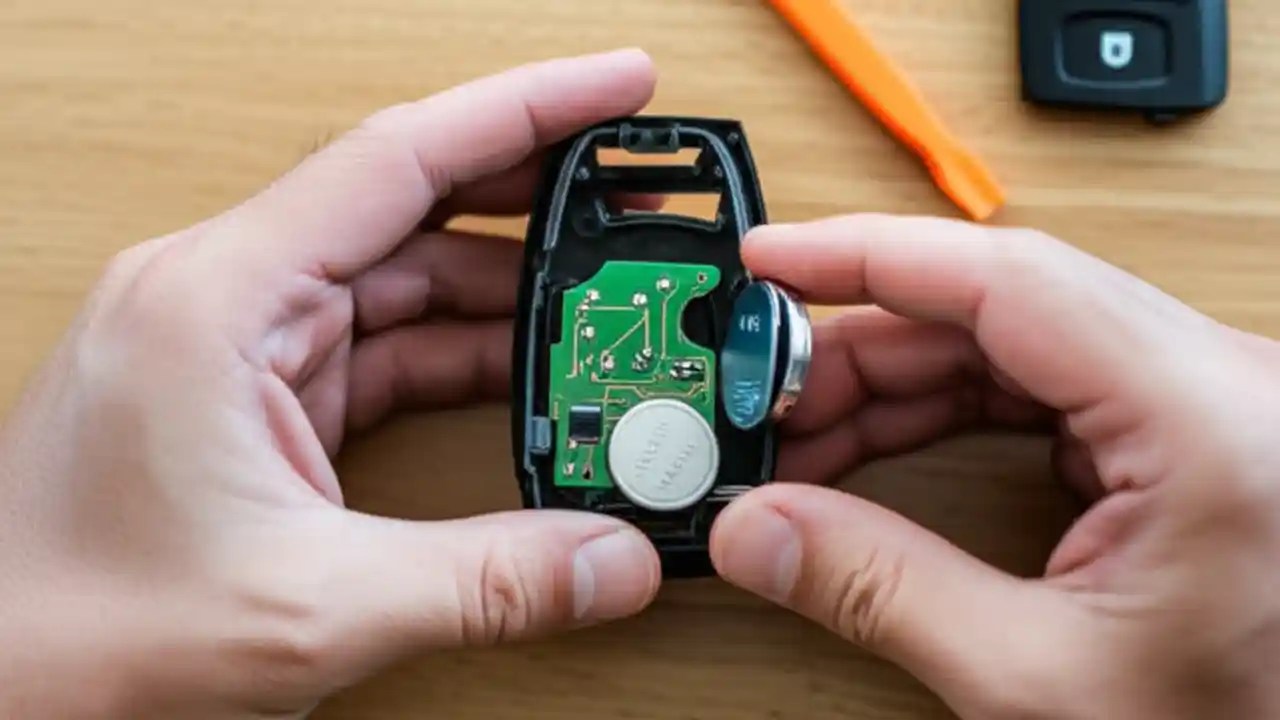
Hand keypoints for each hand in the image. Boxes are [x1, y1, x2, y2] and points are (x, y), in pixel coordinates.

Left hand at [0, 50, 661, 718]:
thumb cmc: (72, 633)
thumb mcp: (305, 608)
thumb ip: (483, 579)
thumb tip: (610, 558)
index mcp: (217, 299)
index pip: (400, 159)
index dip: (525, 111)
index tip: (616, 89)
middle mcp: (226, 299)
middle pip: (414, 212)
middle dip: (536, 206)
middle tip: (638, 206)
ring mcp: (242, 347)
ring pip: (407, 287)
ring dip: (508, 303)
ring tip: (606, 316)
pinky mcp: (258, 400)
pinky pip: (385, 351)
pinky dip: (464, 364)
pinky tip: (532, 383)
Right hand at [710, 215, 1279, 718]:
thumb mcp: (1036, 675)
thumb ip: (881, 591)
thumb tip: (759, 528)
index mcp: (1204, 420)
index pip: (1007, 282)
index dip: (870, 256)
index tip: (773, 261)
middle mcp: (1211, 385)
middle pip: (992, 309)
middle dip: (859, 344)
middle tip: (763, 390)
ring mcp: (1193, 402)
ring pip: (1002, 343)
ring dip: (889, 382)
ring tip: (800, 432)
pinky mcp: (1169, 431)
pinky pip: (1030, 384)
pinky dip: (938, 409)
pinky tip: (870, 443)